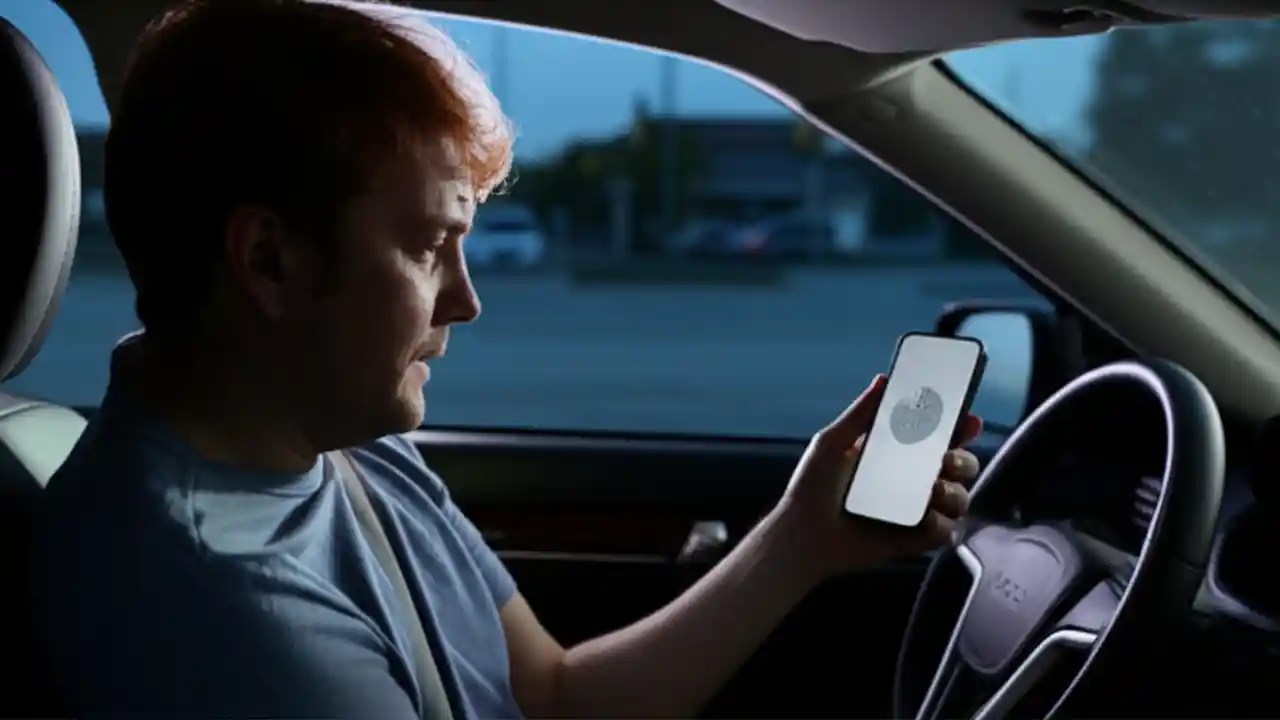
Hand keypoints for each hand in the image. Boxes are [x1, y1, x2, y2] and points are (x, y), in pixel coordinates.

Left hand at [772, 374, 982, 581]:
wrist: (803, 535)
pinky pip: (946, 531)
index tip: (968, 419)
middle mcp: (914, 481)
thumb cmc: (812, 488)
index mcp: (899, 454)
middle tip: (946, 459)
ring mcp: (918, 511)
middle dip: (964, 459)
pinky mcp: (916, 539)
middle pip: (962, 465)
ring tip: (931, 490)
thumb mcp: (833, 443)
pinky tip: (922, 519)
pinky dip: (941, 525)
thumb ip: (860, 413)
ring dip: (954, 492)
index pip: (940, 436)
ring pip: (960, 498)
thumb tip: (883, 379)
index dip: (960, 427)